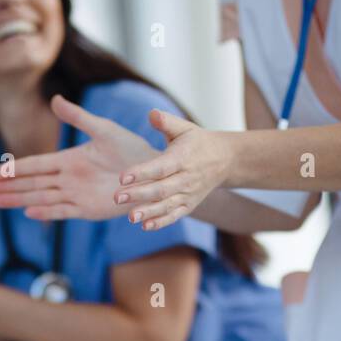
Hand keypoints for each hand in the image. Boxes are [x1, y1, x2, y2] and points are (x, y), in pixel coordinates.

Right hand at [0, 94, 157, 221]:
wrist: (153, 173)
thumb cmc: (131, 149)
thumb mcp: (104, 129)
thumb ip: (78, 118)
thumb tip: (55, 100)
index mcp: (69, 160)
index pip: (36, 165)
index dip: (15, 169)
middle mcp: (69, 179)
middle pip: (32, 184)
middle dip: (9, 186)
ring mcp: (76, 195)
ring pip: (42, 198)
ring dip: (20, 200)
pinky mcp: (88, 210)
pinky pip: (63, 211)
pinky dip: (46, 212)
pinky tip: (29, 211)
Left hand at [114, 109, 232, 231]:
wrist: (224, 160)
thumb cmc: (197, 142)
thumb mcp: (185, 128)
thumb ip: (166, 122)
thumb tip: (151, 113)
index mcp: (182, 158)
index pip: (160, 167)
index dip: (141, 173)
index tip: (122, 177)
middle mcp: (186, 179)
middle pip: (160, 189)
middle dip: (138, 195)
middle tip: (117, 198)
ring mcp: (188, 194)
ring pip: (166, 205)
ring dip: (148, 212)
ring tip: (130, 217)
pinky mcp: (189, 205)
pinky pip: (174, 215)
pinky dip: (161, 222)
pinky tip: (145, 226)